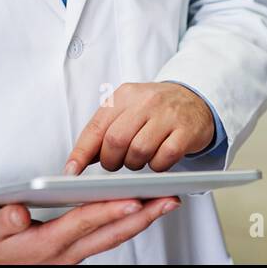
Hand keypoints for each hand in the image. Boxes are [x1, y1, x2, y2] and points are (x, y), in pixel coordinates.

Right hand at [0, 198, 180, 263]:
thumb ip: (4, 220)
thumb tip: (19, 212)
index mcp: (46, 244)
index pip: (83, 223)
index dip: (108, 211)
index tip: (132, 200)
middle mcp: (66, 253)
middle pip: (111, 233)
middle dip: (143, 216)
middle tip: (169, 199)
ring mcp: (74, 255)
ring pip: (114, 237)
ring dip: (141, 220)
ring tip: (165, 201)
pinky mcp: (77, 252)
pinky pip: (108, 238)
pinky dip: (127, 224)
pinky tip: (141, 210)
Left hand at [63, 82, 214, 174]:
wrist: (195, 100)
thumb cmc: (155, 110)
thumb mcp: (127, 110)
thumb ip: (104, 130)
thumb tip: (78, 161)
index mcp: (124, 95)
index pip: (96, 127)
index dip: (81, 153)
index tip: (71, 172)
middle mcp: (146, 101)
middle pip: (116, 140)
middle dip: (111, 161)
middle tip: (116, 165)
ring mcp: (168, 115)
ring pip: (139, 151)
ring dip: (135, 164)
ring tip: (139, 159)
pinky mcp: (186, 131)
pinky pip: (164, 158)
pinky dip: (157, 166)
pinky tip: (158, 159)